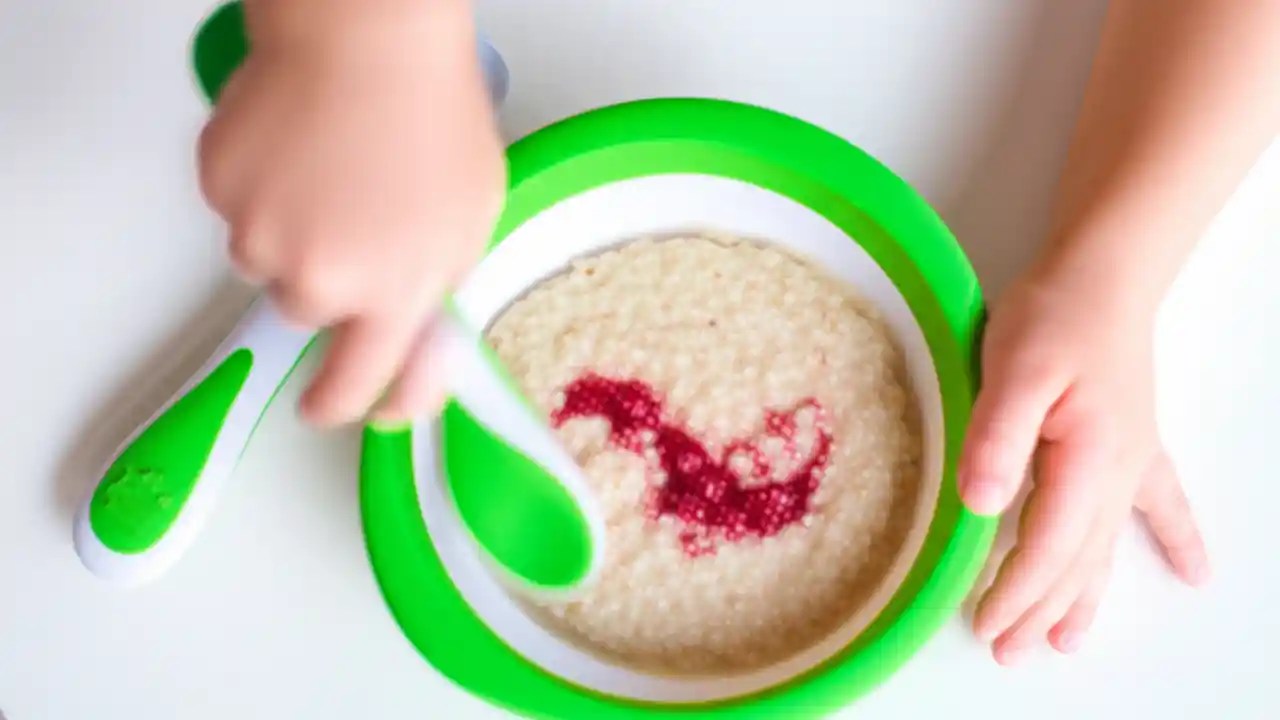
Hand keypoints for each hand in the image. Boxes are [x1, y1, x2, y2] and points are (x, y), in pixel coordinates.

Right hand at [197, 1, 503, 425]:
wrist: (369, 38)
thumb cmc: (432, 116)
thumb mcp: (473, 224)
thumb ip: (438, 299)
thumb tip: (418, 366)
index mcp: (392, 295)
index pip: (354, 390)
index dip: (340, 401)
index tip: (328, 403)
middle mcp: (319, 279)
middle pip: (306, 314)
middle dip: (328, 281)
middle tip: (356, 219)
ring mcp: (261, 234)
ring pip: (266, 261)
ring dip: (293, 232)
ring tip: (333, 171)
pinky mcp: (221, 189)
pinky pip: (237, 211)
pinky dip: (262, 189)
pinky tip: (300, 149)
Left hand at [958, 259, 1209, 663]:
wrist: (1105, 271)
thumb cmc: (1057, 313)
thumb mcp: (1014, 369)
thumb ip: (998, 437)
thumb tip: (982, 505)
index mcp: (1086, 460)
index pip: (1050, 546)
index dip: (1017, 592)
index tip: (987, 626)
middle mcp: (1116, 473)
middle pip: (1077, 558)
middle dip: (1041, 609)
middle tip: (1009, 654)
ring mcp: (1130, 461)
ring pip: (1106, 544)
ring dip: (1087, 595)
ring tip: (1068, 641)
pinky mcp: (1132, 442)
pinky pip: (1158, 505)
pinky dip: (1174, 539)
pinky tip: (1194, 572)